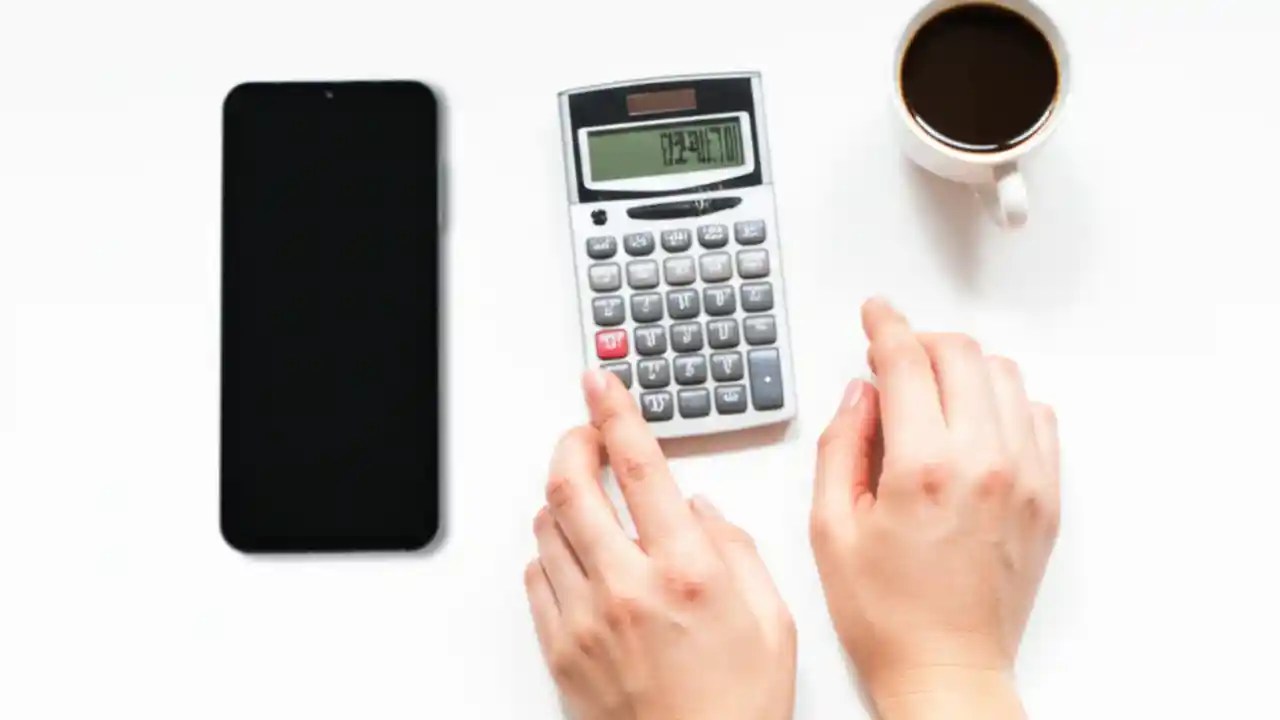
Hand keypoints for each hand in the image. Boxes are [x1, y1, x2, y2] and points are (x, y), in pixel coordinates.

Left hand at [525, 369, 795, 719]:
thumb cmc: (737, 706)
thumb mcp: (772, 618)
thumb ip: (735, 547)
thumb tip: (698, 508)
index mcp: (687, 571)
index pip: (638, 466)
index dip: (616, 412)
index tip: (602, 385)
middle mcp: (627, 587)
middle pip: (572, 485)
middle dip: (573, 443)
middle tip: (584, 434)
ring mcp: (585, 618)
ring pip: (547, 527)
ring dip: (562, 498)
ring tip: (586, 502)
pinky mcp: (560, 649)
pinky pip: (536, 576)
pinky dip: (550, 553)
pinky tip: (578, 559)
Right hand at [810, 299, 1059, 719]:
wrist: (947, 669)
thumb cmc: (887, 614)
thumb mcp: (830, 528)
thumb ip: (841, 446)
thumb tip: (860, 393)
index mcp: (924, 469)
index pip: (908, 362)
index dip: (884, 326)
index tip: (874, 314)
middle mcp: (985, 464)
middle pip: (963, 355)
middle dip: (922, 340)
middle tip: (893, 354)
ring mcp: (1025, 479)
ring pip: (1006, 377)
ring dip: (964, 367)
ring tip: (931, 388)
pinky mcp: (1047, 497)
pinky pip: (1038, 417)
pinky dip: (1004, 401)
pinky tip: (973, 421)